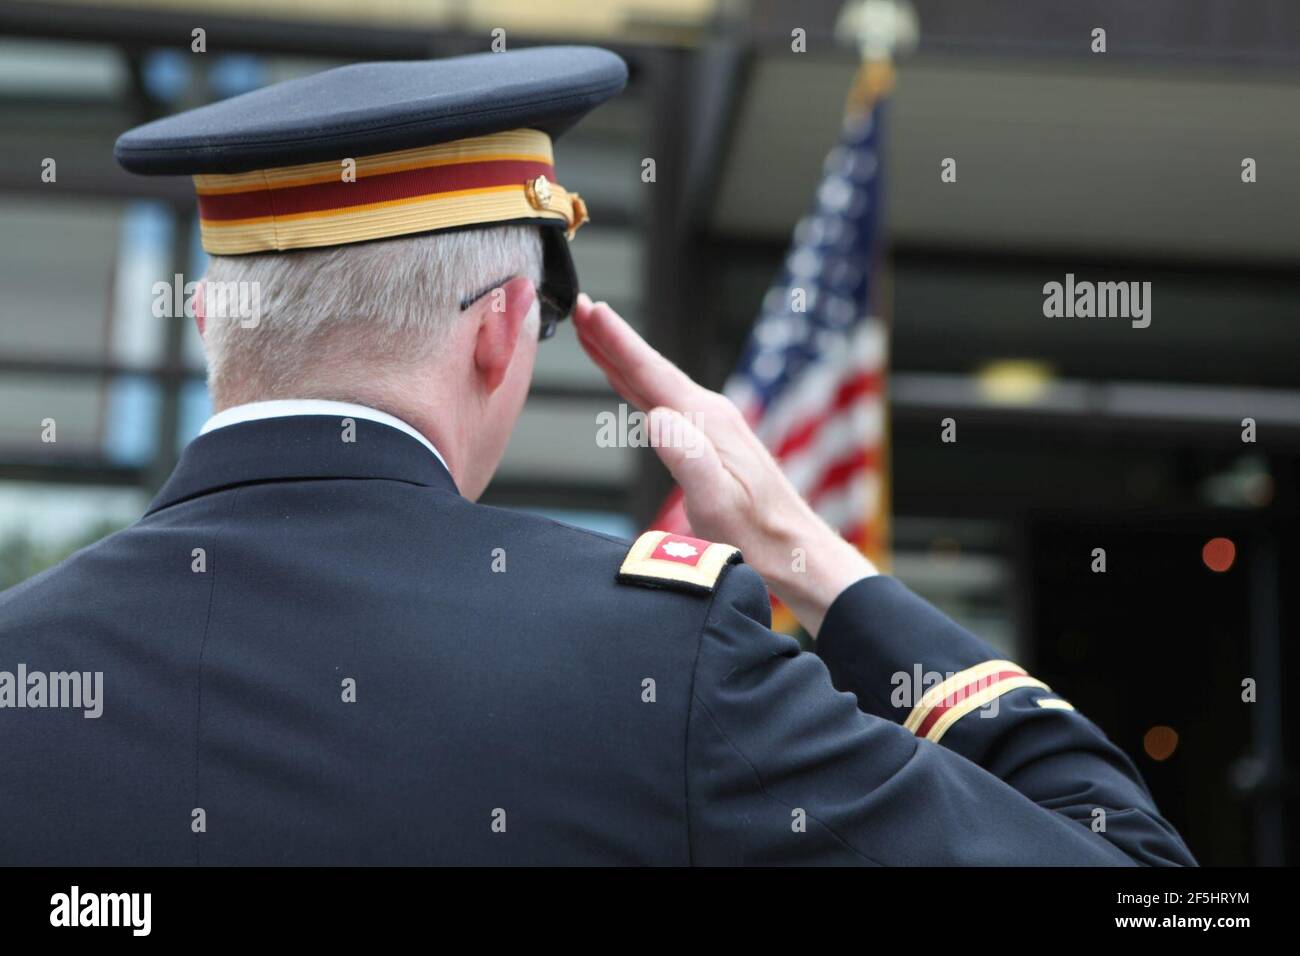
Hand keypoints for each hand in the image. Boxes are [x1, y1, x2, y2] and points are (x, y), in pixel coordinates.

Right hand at [572, 294, 875, 635]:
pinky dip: (638, 385)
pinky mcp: (709, 442)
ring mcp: (710, 426)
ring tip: (592, 333)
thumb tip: (656, 417)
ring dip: (621, 357)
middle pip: (649, 368)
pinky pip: (664, 402)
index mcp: (706, 420)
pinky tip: (627, 383)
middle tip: (577, 306)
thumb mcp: (717, 502)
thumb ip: (688, 458)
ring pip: (654, 383)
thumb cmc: (757, 534)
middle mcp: (709, 413)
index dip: (615, 341)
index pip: (651, 372)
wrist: (793, 550)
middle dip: (611, 338)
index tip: (589, 309)